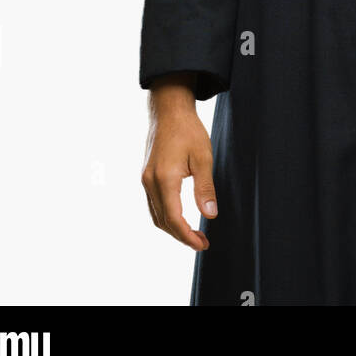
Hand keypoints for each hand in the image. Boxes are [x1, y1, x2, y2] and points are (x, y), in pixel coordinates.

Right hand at [141, 73, 216, 250]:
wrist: (169, 110)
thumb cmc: (189, 131)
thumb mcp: (203, 158)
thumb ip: (205, 188)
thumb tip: (210, 215)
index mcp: (164, 179)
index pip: (174, 219)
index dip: (187, 236)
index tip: (202, 244)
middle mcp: (150, 183)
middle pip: (163, 222)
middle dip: (182, 236)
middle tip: (202, 242)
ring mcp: (145, 180)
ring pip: (156, 215)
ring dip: (173, 228)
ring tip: (193, 234)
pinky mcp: (146, 176)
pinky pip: (154, 204)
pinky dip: (166, 216)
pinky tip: (180, 218)